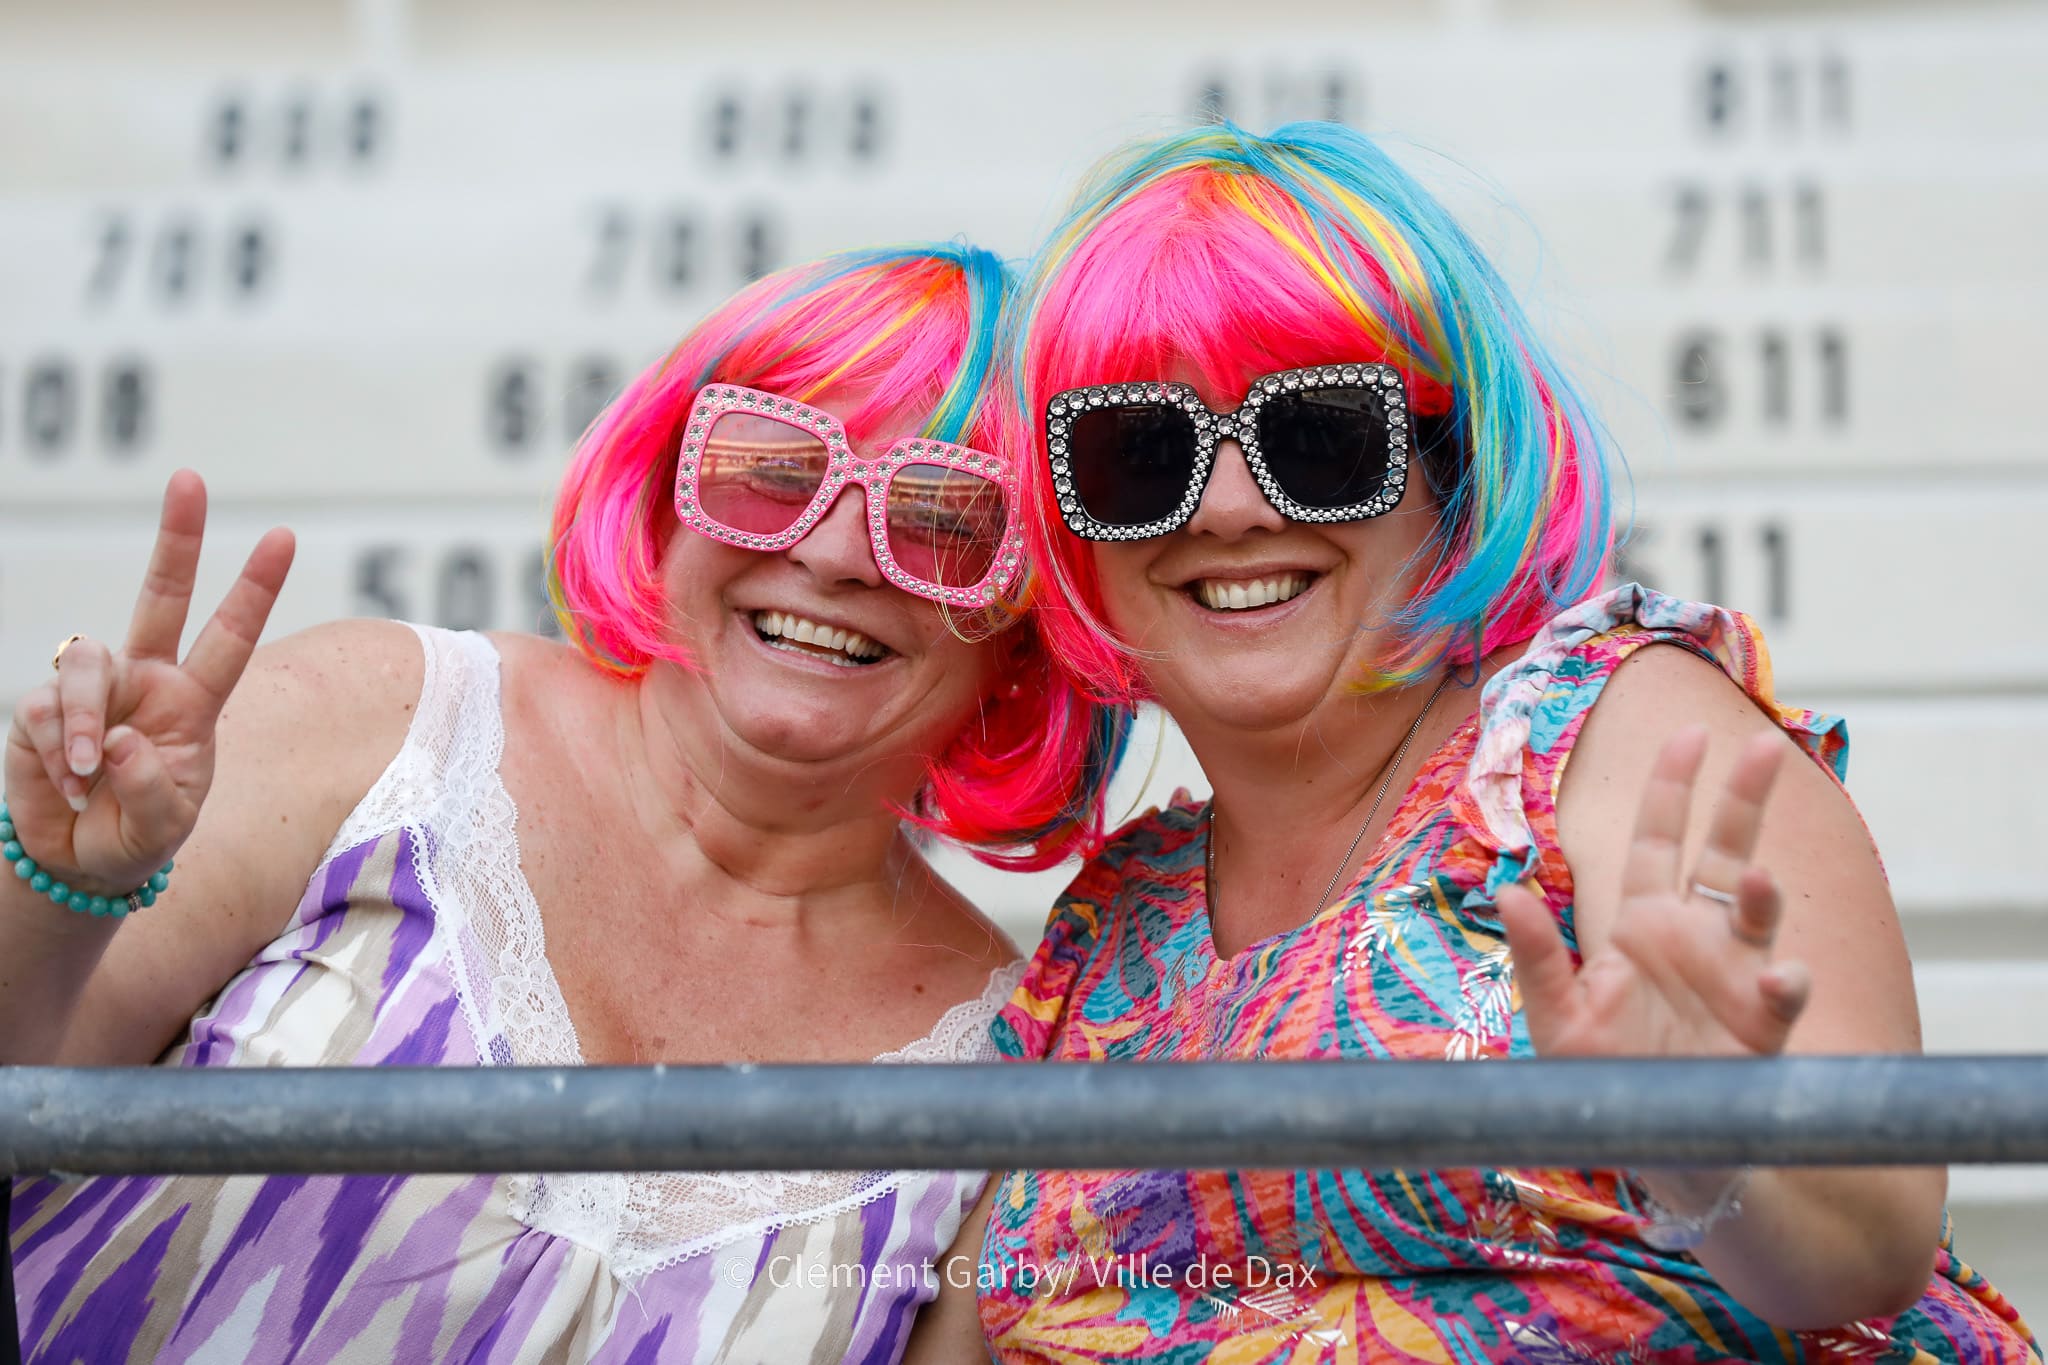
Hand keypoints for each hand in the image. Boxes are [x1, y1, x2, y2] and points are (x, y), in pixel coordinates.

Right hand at [4, 471, 294, 895]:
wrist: (79, 862)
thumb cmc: (138, 837)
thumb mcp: (165, 827)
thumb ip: (152, 789)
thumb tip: (119, 739)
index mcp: (194, 701)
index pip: (232, 636)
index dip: (255, 587)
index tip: (283, 536)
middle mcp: (147, 681)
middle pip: (161, 595)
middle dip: (177, 538)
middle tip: (190, 478)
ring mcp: (93, 690)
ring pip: (85, 661)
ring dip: (82, 720)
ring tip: (87, 775)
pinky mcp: (39, 708)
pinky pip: (40, 709)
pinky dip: (54, 751)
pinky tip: (67, 786)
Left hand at [1499, 727, 1811, 1059]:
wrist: (1650, 1145)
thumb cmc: (1601, 1077)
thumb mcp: (1557, 1015)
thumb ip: (1538, 955)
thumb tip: (1505, 890)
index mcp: (1643, 925)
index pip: (1659, 841)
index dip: (1674, 788)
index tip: (1691, 734)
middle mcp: (1695, 939)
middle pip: (1724, 852)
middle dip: (1745, 800)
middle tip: (1770, 745)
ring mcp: (1734, 978)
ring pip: (1758, 915)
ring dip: (1761, 892)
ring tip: (1758, 875)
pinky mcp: (1761, 1028)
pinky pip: (1782, 994)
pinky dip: (1784, 983)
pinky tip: (1776, 981)